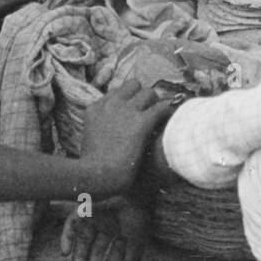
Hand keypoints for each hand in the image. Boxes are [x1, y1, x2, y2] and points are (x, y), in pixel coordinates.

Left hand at [60, 190, 153, 260]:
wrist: (132, 187)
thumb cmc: (138, 212)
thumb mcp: (138, 237)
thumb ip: (135, 255)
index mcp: (123, 229)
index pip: (115, 251)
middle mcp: (108, 223)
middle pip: (97, 247)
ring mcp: (95, 216)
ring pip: (84, 239)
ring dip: (79, 256)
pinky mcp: (84, 208)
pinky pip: (72, 224)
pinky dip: (67, 237)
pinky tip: (65, 253)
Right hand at [78, 80, 175, 197]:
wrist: (96, 175)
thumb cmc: (92, 167)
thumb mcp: (90, 139)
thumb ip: (100, 128)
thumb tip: (111, 133)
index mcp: (95, 109)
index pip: (116, 92)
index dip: (127, 100)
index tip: (133, 110)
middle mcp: (111, 104)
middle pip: (133, 85)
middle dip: (142, 95)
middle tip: (148, 111)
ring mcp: (126, 111)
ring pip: (150, 92)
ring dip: (156, 102)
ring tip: (160, 117)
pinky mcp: (142, 121)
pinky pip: (162, 106)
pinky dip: (168, 113)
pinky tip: (170, 121)